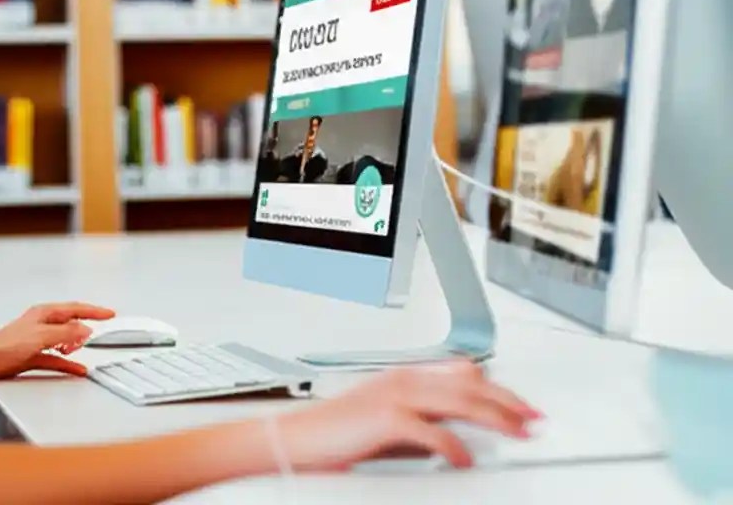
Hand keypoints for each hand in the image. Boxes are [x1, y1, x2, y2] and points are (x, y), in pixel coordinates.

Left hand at [0, 302, 115, 381]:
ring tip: (86, 348)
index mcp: (43, 313)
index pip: (75, 308)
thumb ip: (65, 332)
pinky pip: (56, 358)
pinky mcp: (31, 356)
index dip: (93, 311)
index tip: (109, 314)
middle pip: (70, 322)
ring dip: (76, 344)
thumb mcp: (39, 337)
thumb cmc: (2, 346)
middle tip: (102, 329)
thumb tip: (85, 329)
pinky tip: (76, 369)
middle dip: (86, 326)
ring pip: (64, 339)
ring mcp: (36, 340)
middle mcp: (41, 324)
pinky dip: (67, 363)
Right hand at [273, 361, 541, 471]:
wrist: (297, 439)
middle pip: (471, 385)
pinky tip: (466, 458)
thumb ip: (421, 421)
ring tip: (517, 433)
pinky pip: (432, 431)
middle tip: (534, 420)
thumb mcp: (386, 422)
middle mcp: (403, 380)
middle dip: (509, 402)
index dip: (498, 389)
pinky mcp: (386, 418)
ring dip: (495, 418)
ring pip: (460, 402)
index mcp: (404, 377)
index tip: (523, 407)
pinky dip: (454, 445)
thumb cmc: (336, 433)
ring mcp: (395, 396)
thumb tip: (458, 435)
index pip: (463, 374)